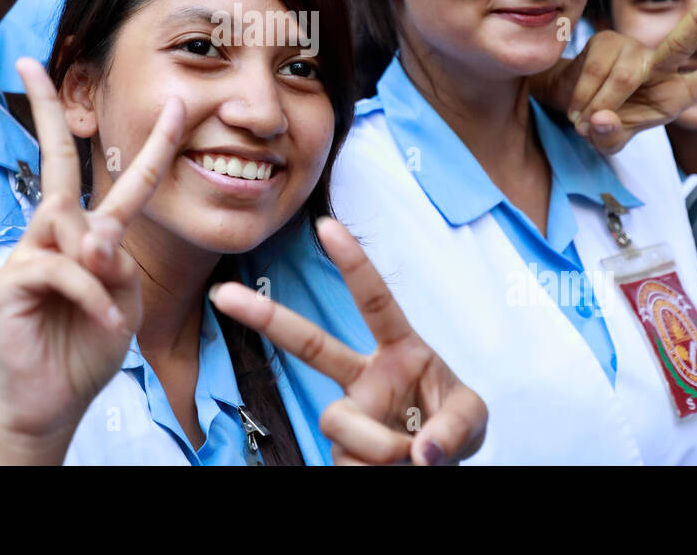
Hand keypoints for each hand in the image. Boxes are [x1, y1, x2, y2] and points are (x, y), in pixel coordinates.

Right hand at [0, 57, 184, 464]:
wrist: (54, 400)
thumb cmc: (90, 346)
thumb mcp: (126, 301)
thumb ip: (118, 264)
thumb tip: (93, 237)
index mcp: (93, 236)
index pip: (120, 179)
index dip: (151, 143)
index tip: (173, 102)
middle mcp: (58, 234)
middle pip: (56, 164)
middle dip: (42, 111)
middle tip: (27, 63)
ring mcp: (30, 252)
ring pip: (70, 225)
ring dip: (98, 265)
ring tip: (109, 309)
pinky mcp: (12, 279)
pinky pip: (62, 269)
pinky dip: (91, 295)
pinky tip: (102, 320)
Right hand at [210, 217, 486, 465]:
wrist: (438, 467)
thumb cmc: (452, 427)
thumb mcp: (472, 419)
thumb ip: (454, 429)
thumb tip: (421, 452)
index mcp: (400, 351)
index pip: (375, 301)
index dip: (352, 263)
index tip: (326, 225)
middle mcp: (365, 377)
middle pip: (309, 344)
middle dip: (266, 317)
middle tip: (223, 293)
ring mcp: (349, 414)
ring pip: (337, 420)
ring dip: (377, 446)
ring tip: (408, 459)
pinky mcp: (340, 452)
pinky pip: (346, 463)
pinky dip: (375, 472)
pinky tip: (393, 470)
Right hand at [530, 0, 696, 154]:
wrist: (570, 102)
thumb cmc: (603, 124)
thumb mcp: (610, 142)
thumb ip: (610, 137)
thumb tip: (601, 119)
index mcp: (678, 94)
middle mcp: (661, 66)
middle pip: (682, 43)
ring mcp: (634, 49)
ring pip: (623, 77)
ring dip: (600, 106)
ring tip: (584, 121)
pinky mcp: (606, 39)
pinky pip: (597, 72)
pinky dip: (584, 96)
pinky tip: (578, 106)